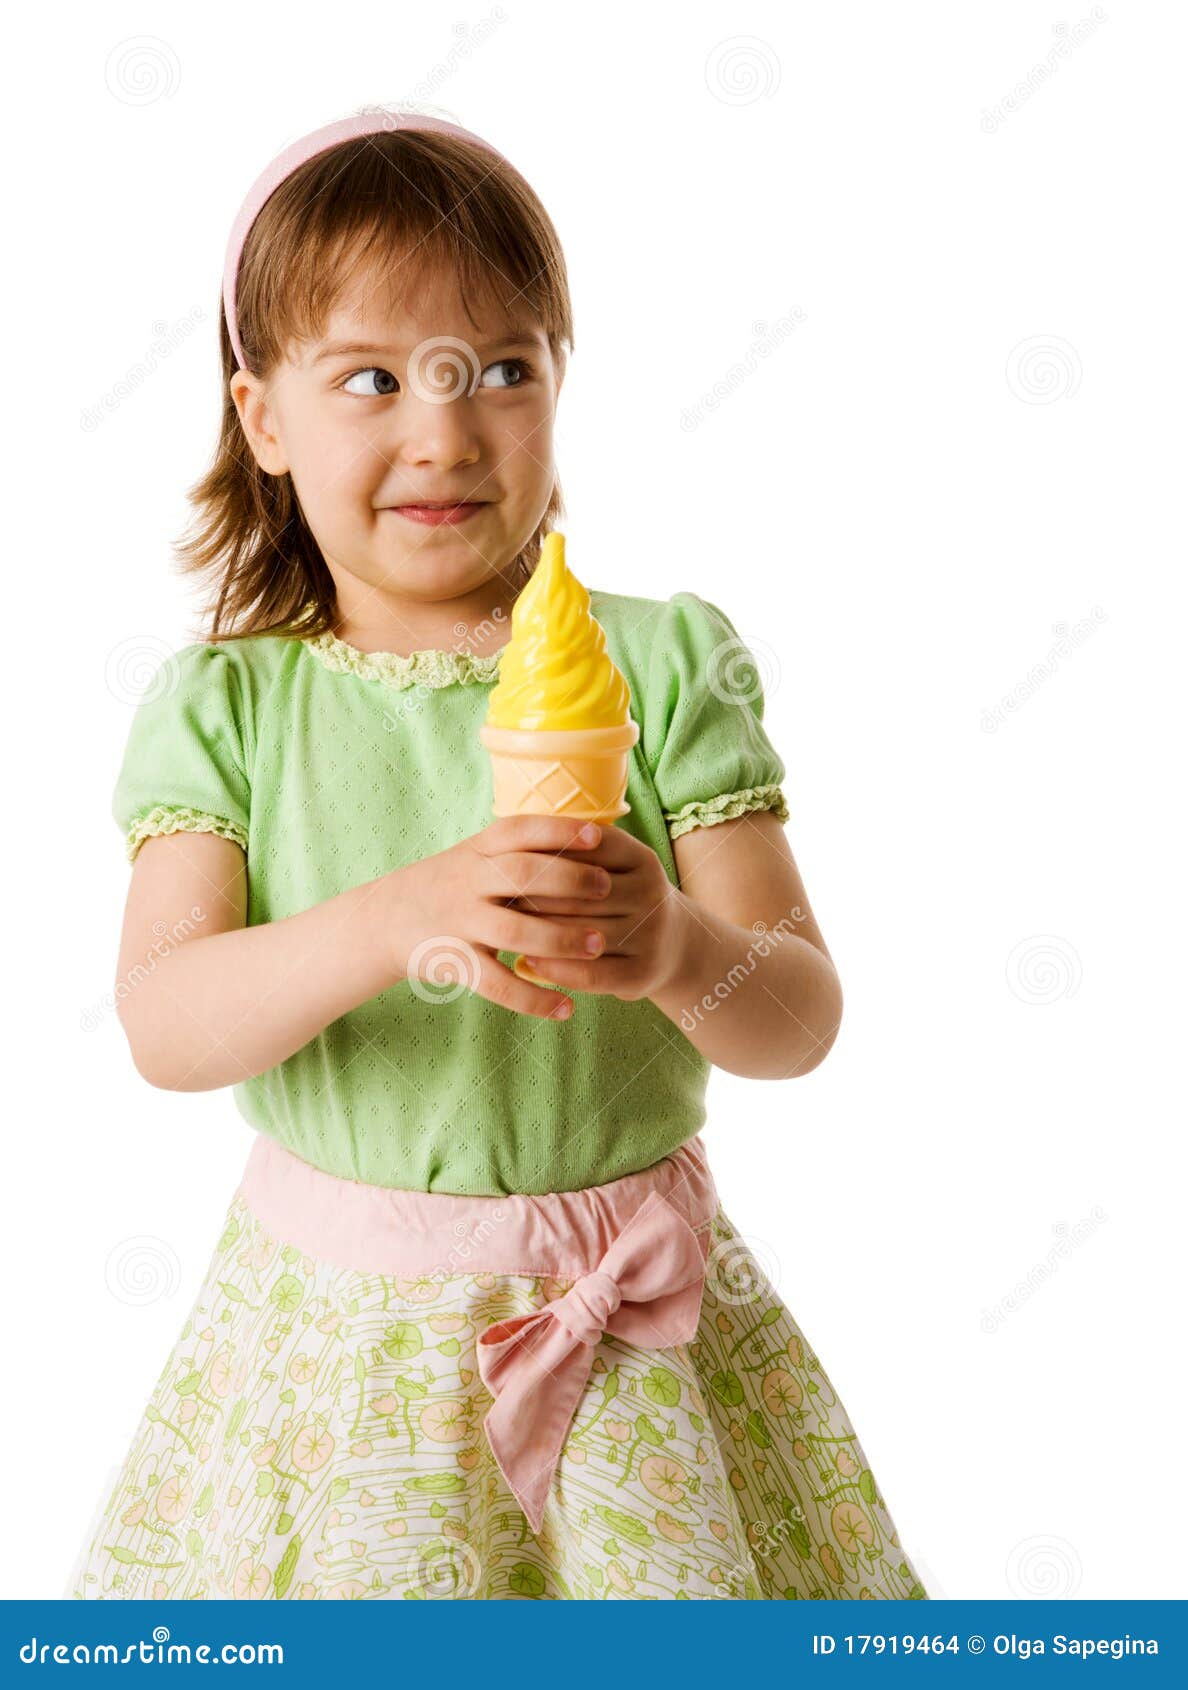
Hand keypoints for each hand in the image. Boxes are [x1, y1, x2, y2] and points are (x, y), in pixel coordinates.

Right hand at [383, 815, 615, 1020]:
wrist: (385, 919)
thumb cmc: (452, 884)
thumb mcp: (478, 856)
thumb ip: (522, 851)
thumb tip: (593, 840)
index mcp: (478, 850)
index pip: (520, 832)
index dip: (560, 832)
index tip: (600, 836)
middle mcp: (467, 881)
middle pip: (521, 874)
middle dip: (569, 880)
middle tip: (609, 890)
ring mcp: (459, 921)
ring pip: (513, 930)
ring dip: (560, 939)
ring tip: (598, 947)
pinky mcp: (454, 962)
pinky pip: (496, 984)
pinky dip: (533, 999)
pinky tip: (565, 1008)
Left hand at [507, 824, 694, 1001]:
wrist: (672, 945)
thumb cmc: (621, 898)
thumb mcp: (614, 867)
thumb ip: (576, 852)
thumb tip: (513, 846)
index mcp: (641, 858)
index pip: (586, 848)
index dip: (545, 854)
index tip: (507, 859)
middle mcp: (651, 893)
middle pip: (579, 892)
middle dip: (533, 894)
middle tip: (495, 897)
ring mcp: (650, 934)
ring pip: (581, 933)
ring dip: (538, 934)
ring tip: (501, 930)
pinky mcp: (642, 973)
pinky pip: (590, 973)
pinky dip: (555, 968)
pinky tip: (528, 963)